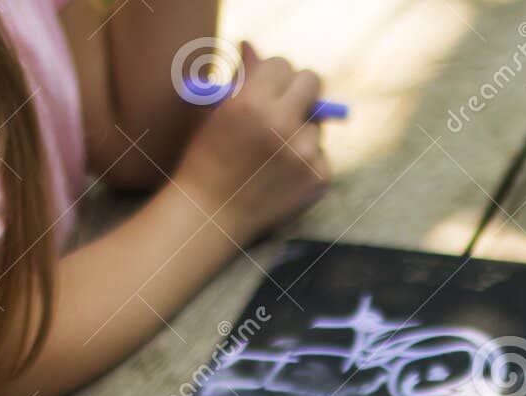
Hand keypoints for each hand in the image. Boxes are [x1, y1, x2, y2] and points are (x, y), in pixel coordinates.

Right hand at [175, 42, 332, 244]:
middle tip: (282, 110)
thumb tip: (252, 47)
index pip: (283, 65)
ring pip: (316, 123)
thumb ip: (241, 78)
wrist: (208, 219)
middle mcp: (282, 124)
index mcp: (252, 102)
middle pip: (312, 82)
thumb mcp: (216, 115)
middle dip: (298, 92)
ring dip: (300, 132)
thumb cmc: (205, 164)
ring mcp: (304, 153)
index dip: (273, 77)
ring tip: (271, 157)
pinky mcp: (318, 177)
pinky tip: (280, 177)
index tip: (267, 89)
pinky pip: (320, 154)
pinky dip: (305, 162)